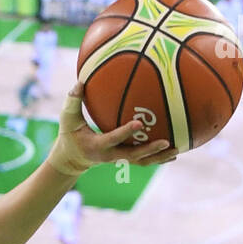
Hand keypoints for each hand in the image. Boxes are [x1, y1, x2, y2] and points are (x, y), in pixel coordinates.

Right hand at [47, 81, 177, 177]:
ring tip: (176, 150)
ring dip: (158, 157)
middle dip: (150, 150)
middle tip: (166, 141)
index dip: (125, 132)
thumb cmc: (69, 135)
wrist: (72, 159)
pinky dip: (157, 157)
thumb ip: (73, 101)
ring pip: (141, 161)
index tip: (139, 123)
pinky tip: (172, 152)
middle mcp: (110, 156)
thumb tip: (80, 82)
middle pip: (133, 156)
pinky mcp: (123, 159)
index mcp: (97, 146)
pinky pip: (142, 160)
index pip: (113, 139)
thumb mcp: (67, 119)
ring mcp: (118, 159)